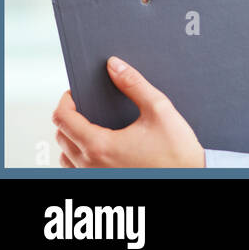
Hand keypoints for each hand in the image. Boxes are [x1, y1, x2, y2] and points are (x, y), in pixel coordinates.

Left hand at [52, 57, 204, 167]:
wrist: (188, 175)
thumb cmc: (175, 148)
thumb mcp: (158, 109)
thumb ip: (134, 84)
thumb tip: (114, 65)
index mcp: (100, 145)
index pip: (63, 119)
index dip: (65, 100)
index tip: (75, 92)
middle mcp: (90, 165)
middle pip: (60, 136)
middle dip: (68, 116)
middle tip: (85, 103)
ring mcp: (93, 178)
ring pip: (64, 156)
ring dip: (70, 137)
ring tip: (89, 124)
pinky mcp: (100, 184)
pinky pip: (75, 170)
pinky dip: (76, 156)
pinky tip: (95, 146)